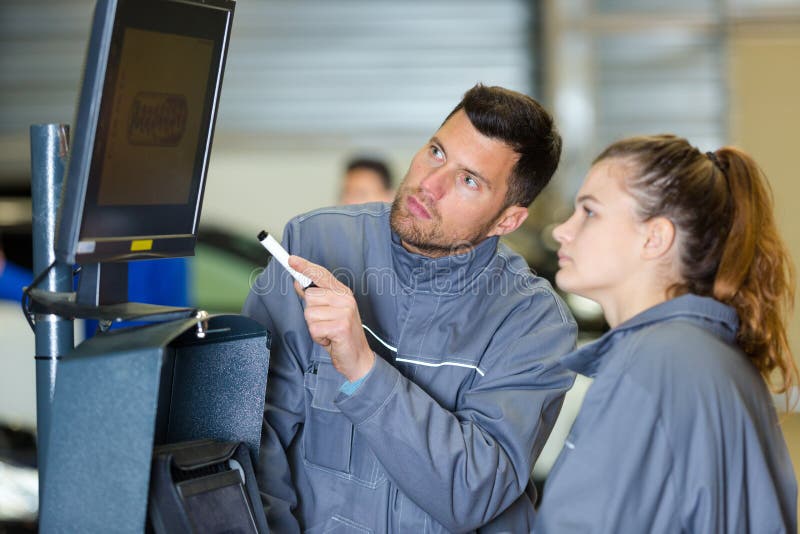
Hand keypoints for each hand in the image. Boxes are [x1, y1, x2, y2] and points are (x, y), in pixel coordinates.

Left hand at [288, 255, 374, 381]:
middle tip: (325, 323)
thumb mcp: (328, 312)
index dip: (305, 267)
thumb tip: (298, 282)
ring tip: (328, 332)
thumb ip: (316, 297)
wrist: (358, 358)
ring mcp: (344, 312)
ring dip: (314, 327)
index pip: (321, 274)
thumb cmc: (341, 335)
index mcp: (343, 293)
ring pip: (309, 313)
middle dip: (312, 313)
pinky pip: (314, 328)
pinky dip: (318, 338)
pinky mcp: (341, 326)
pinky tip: (330, 339)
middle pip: (310, 296)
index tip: (291, 259)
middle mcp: (345, 299)